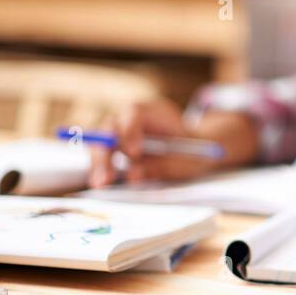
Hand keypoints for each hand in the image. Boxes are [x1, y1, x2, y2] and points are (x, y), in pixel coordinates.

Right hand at [86, 98, 259, 187]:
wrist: (196, 152)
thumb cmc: (193, 153)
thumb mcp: (186, 160)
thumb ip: (163, 166)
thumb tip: (132, 175)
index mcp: (155, 110)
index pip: (134, 113)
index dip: (130, 132)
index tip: (133, 154)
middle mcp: (132, 116)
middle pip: (110, 128)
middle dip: (107, 153)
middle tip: (107, 176)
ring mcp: (120, 130)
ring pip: (101, 142)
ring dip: (99, 164)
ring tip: (100, 184)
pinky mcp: (115, 147)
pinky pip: (103, 156)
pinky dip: (100, 170)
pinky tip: (100, 184)